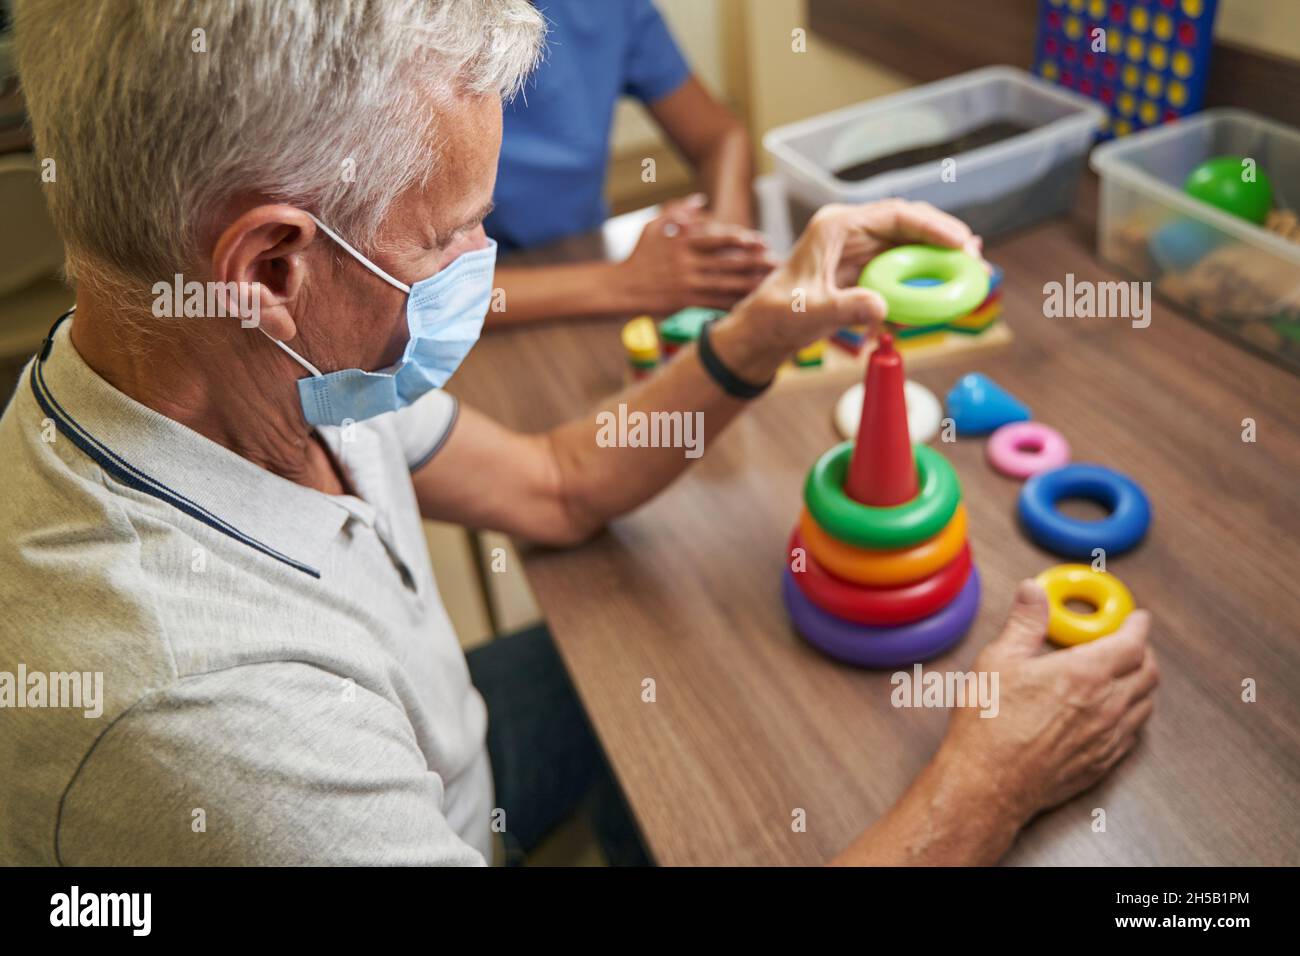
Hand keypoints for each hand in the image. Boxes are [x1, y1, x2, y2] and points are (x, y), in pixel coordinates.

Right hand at [615, 196, 773, 313]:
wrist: (621, 288)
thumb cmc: (638, 256)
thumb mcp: (653, 227)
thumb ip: (678, 212)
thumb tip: (701, 201)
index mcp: (682, 243)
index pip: (718, 239)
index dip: (742, 239)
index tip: (761, 241)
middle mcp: (687, 264)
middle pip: (728, 263)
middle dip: (755, 263)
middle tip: (777, 263)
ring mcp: (687, 285)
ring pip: (726, 285)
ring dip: (751, 284)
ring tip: (771, 284)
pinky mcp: (686, 303)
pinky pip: (715, 304)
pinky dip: (734, 304)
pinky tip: (750, 304)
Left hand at [712, 199, 982, 381]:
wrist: (763, 330)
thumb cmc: (778, 314)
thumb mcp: (810, 311)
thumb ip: (845, 308)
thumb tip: (881, 308)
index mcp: (836, 226)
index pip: (895, 214)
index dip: (932, 225)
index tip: (960, 241)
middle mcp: (851, 230)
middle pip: (909, 224)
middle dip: (944, 238)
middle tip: (975, 256)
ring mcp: (858, 249)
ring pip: (908, 244)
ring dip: (937, 256)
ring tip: (969, 270)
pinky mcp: (862, 269)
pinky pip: (900, 266)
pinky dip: (921, 276)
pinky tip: (941, 290)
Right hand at [940, 580, 1158, 825]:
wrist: (989, 783)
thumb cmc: (989, 723)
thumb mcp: (998, 661)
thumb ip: (1024, 622)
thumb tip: (1033, 591)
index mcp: (1084, 674)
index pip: (1132, 643)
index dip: (1136, 626)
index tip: (1135, 618)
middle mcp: (1107, 705)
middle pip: (1148, 673)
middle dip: (1143, 652)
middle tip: (1129, 643)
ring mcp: (1108, 738)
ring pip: (1145, 704)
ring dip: (1141, 684)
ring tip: (1123, 675)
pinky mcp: (1103, 763)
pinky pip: (1133, 734)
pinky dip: (1132, 714)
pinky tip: (1113, 712)